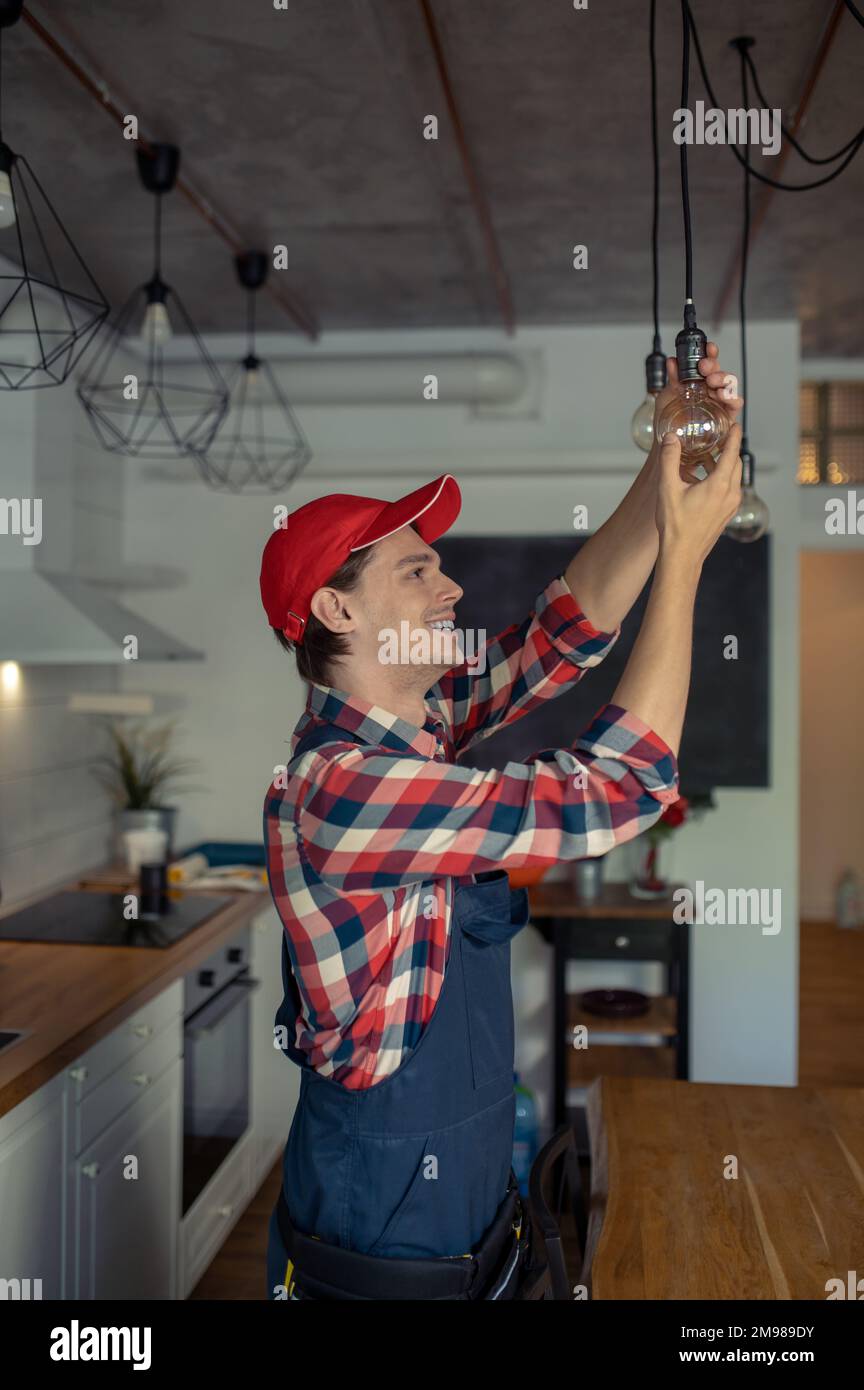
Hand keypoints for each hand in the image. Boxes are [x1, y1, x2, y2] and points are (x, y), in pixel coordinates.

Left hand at [654, 341, 743, 481]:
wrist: (670, 451)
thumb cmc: (667, 425)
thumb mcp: (666, 399)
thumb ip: (671, 380)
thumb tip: (672, 361)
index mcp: (697, 384)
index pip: (707, 365)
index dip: (710, 354)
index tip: (708, 348)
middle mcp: (710, 392)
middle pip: (720, 373)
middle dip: (715, 367)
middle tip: (705, 368)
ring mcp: (718, 405)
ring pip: (729, 387)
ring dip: (724, 381)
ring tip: (714, 383)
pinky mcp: (725, 419)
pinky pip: (735, 406)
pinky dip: (733, 399)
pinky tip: (725, 397)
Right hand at [655, 423, 742, 567]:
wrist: (682, 556)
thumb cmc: (676, 526)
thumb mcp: (668, 488)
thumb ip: (670, 460)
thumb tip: (671, 438)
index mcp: (719, 484)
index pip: (732, 452)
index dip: (734, 435)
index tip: (735, 424)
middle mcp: (730, 494)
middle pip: (735, 463)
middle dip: (728, 449)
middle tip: (718, 438)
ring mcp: (731, 506)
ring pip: (733, 477)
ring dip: (723, 465)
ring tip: (706, 458)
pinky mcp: (727, 515)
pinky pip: (729, 490)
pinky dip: (720, 479)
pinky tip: (702, 481)